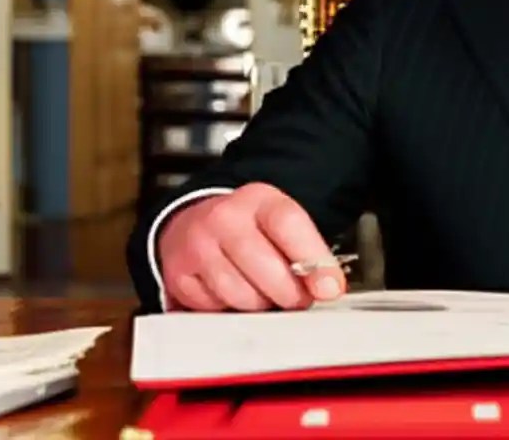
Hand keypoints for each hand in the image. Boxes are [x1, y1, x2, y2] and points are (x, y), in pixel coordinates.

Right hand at [157, 183, 346, 311]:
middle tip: (297, 297)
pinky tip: (232, 291)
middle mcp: (224, 218)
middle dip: (290, 293)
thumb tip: (329, 286)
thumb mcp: (279, 224)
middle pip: (266, 268)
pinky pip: (214, 309)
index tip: (330, 287)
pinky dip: (229, 309)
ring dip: (259, 304)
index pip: (289, 225)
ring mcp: (197, 246)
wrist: (192, 222)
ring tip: (262, 290)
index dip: (314, 260)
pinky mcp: (178, 275)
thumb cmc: (245, 227)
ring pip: (241, 295)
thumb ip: (307, 251)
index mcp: (258, 200)